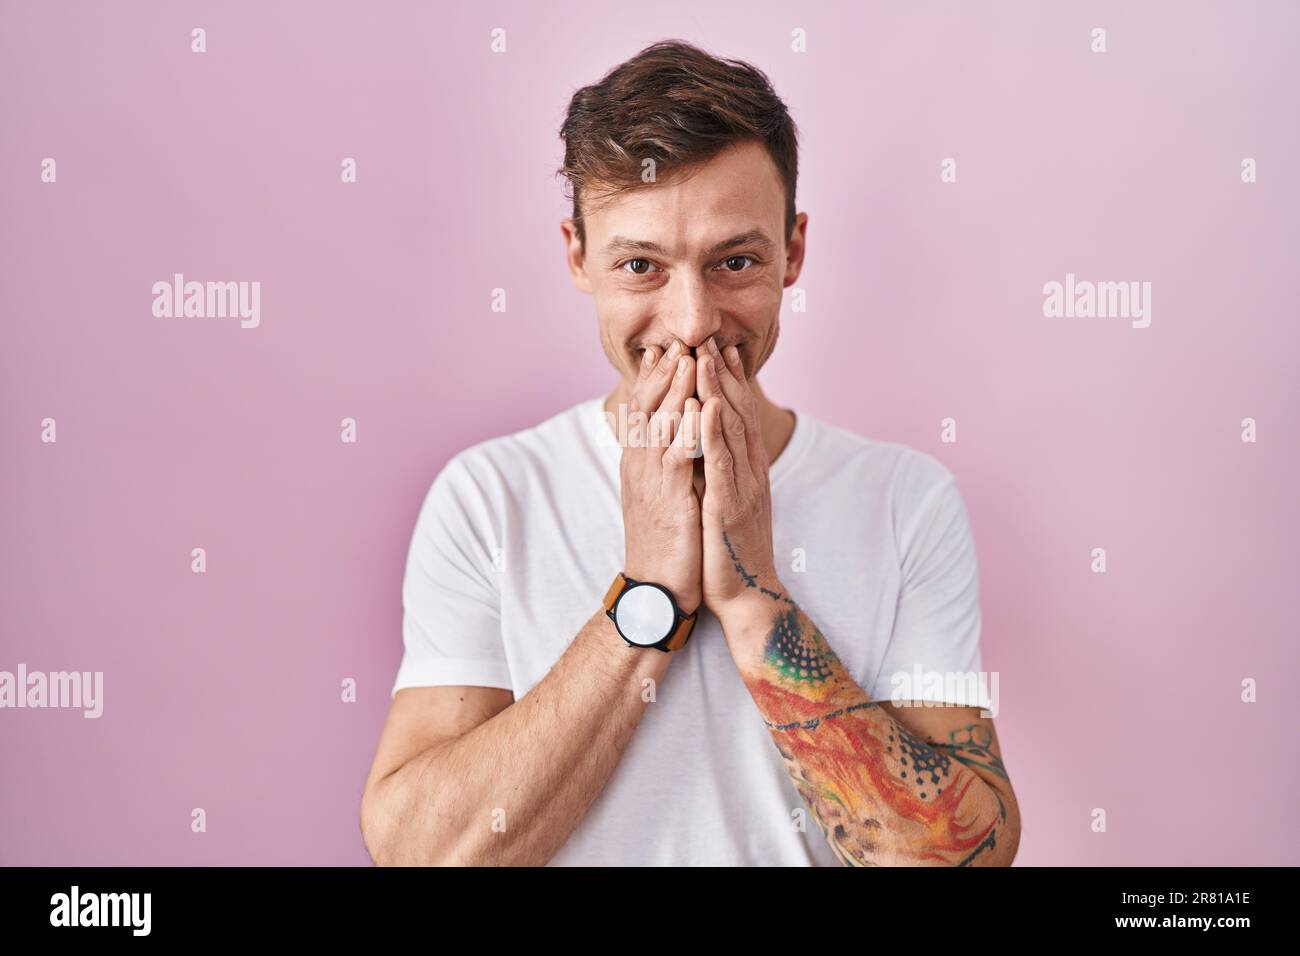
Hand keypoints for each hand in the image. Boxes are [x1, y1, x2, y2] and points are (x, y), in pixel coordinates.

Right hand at [620, 339, 703, 613]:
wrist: (657, 591)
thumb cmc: (664, 542)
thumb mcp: (661, 494)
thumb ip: (665, 462)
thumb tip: (676, 434)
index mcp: (638, 463)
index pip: (643, 408)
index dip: (656, 377)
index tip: (669, 347)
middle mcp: (639, 467)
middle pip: (649, 408)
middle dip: (666, 372)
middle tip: (680, 339)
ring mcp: (652, 483)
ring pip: (661, 426)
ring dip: (676, 391)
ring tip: (691, 359)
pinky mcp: (671, 502)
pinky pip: (677, 459)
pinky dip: (686, 431)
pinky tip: (698, 408)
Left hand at [695, 336, 783, 622]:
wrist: (745, 595)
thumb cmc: (731, 550)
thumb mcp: (727, 503)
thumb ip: (723, 473)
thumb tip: (709, 447)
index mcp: (747, 472)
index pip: (738, 417)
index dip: (730, 382)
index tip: (719, 349)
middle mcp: (750, 473)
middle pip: (737, 413)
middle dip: (724, 375)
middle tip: (712, 338)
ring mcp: (742, 487)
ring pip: (731, 430)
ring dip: (720, 391)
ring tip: (708, 358)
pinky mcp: (729, 506)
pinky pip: (721, 463)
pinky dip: (714, 431)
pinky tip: (707, 406)